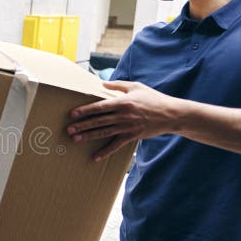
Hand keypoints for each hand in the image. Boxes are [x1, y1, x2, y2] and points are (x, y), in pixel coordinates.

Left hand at [66, 80, 181, 160]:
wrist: (171, 114)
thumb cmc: (153, 98)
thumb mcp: (136, 87)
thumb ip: (118, 85)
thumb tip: (101, 84)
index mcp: (123, 102)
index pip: (100, 107)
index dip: (85, 110)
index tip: (73, 114)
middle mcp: (123, 115)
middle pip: (99, 121)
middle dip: (82, 125)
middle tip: (69, 129)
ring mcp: (127, 127)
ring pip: (104, 133)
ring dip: (89, 136)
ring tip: (75, 139)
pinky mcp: (132, 136)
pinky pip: (116, 145)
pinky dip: (105, 152)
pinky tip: (95, 157)